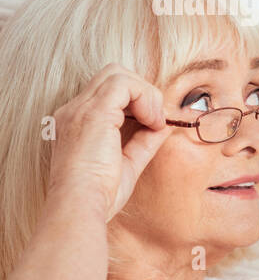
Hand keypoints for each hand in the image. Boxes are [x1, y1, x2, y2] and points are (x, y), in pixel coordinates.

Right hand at [46, 63, 171, 220]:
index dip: (137, 100)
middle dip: (142, 91)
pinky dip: (146, 98)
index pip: (109, 91)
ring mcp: (80, 109)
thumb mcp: (127, 164)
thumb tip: (163, 125)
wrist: (80, 206)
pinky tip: (152, 122)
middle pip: (113, 74)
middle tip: (156, 120)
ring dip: (146, 94)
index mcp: (77, 122)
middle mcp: (73, 111)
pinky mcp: (93, 113)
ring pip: (119, 74)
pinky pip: (124, 84)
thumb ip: (143, 142)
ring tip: (154, 122)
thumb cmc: (99, 195)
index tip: (153, 125)